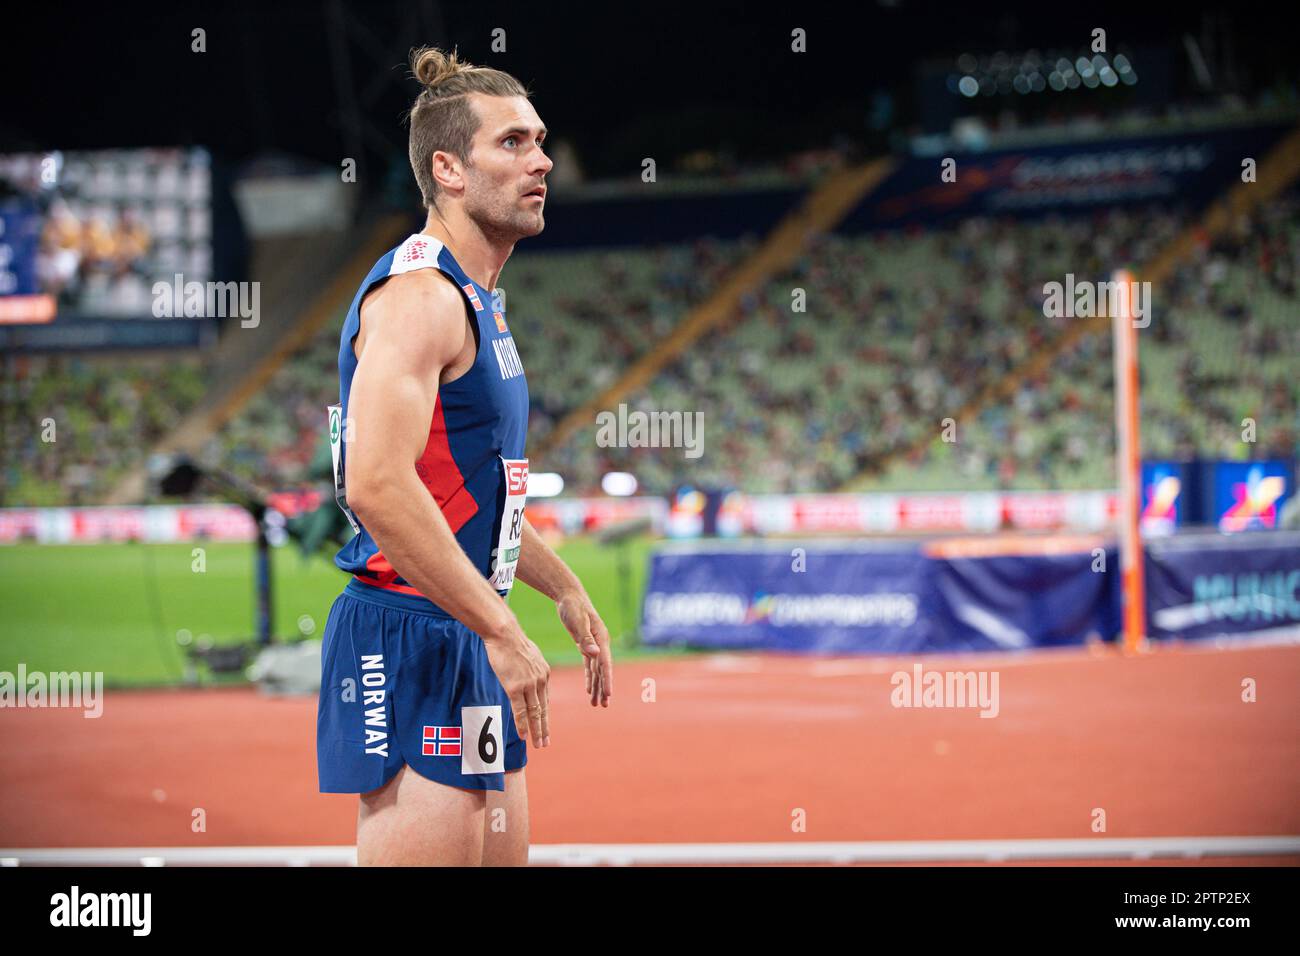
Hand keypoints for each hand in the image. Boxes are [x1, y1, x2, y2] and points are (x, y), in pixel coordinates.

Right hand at [482, 624, 550, 746]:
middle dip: (544, 727)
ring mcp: (529, 685)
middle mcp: (541, 680)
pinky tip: (524, 735)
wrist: (504, 634)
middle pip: (543, 709)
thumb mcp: (528, 654)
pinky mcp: (515, 687)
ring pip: (534, 713)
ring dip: (537, 730)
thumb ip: (530, 668)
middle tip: (546, 742)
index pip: (545, 699)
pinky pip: (520, 710)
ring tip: (539, 744)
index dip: (545, 714)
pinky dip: (523, 725)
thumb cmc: (512, 642)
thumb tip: (526, 674)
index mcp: (544, 673)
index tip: (545, 726)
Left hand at [557, 588, 612, 707]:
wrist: (569, 595)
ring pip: (597, 670)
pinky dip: (590, 678)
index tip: (609, 695)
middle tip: (603, 705)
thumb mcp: (577, 622)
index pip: (605, 664)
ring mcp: (595, 645)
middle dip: (603, 688)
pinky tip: (589, 689)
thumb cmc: (573, 607)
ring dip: (597, 686)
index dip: (607, 680)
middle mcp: (601, 644)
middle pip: (603, 670)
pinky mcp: (586, 645)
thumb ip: (586, 638)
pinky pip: (590, 665)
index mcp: (601, 639)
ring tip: (596, 703)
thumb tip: (595, 654)